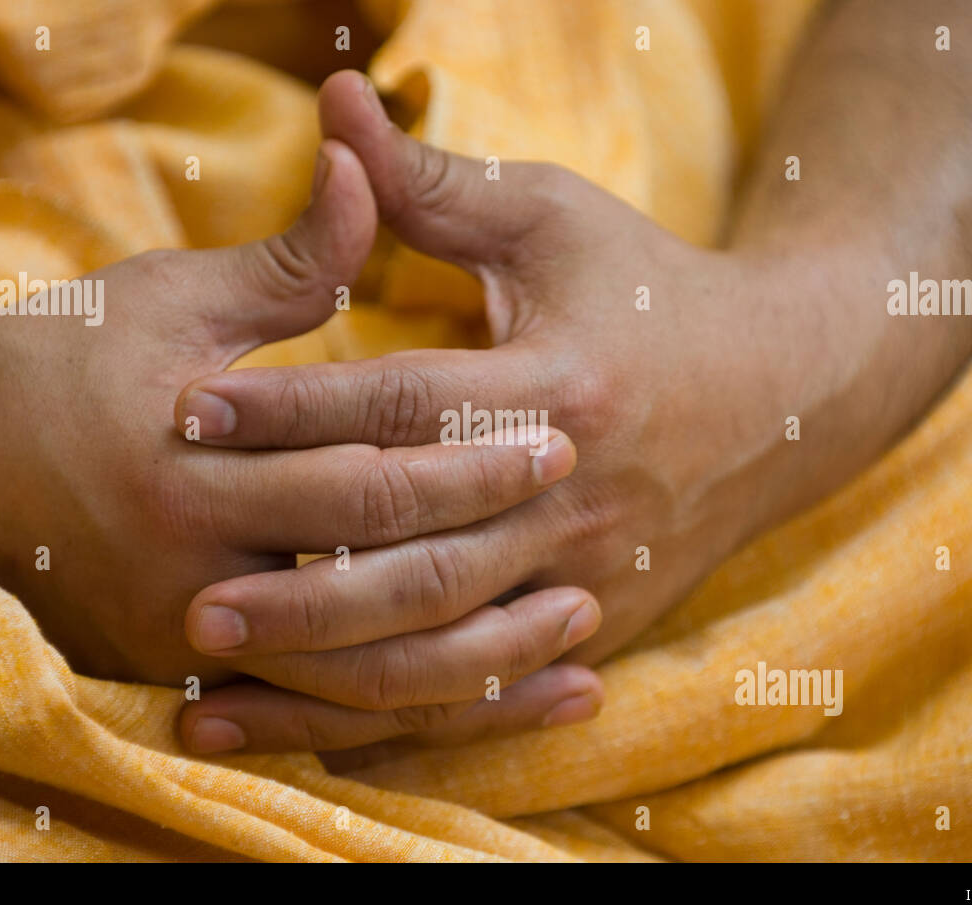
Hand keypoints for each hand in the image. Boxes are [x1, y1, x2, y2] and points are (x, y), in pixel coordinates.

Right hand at [0, 140, 601, 752]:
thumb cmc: (60, 358)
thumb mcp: (165, 297)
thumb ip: (281, 259)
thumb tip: (361, 164)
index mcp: (186, 464)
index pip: (357, 468)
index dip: (464, 452)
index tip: (554, 432)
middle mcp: (186, 567)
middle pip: (369, 579)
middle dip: (483, 554)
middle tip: (584, 535)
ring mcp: (183, 637)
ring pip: (356, 678)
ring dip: (473, 668)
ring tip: (575, 638)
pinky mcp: (184, 674)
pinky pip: (318, 716)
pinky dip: (411, 717)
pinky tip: (493, 703)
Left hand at [174, 71, 808, 707]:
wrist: (785, 391)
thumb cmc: (652, 292)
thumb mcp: (555, 220)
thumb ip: (436, 182)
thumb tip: (334, 104)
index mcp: (563, 384)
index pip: (406, 407)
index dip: (292, 410)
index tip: (186, 413)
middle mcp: (578, 494)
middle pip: (424, 557)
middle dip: (303, 587)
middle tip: (193, 602)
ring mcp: (595, 573)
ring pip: (454, 647)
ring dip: (337, 673)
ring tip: (226, 682)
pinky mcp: (602, 623)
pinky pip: (498, 691)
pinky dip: (412, 721)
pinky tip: (328, 732)